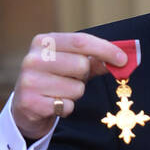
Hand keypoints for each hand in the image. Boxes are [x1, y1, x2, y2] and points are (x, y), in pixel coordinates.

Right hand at [11, 32, 128, 140]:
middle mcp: (33, 58)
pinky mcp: (30, 102)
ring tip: (61, 92)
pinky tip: (54, 105)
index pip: (80, 41)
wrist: (26, 106)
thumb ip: (95, 60)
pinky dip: (66, 108)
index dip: (105, 49)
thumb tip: (122, 59)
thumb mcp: (72, 65)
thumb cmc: (54, 80)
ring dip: (75, 94)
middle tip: (73, 79)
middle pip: (81, 65)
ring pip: (76, 88)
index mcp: (43, 42)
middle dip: (84, 76)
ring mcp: (29, 80)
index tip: (123, 59)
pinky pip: (67, 106)